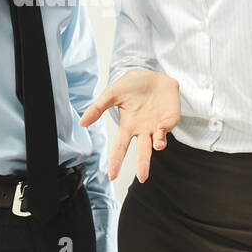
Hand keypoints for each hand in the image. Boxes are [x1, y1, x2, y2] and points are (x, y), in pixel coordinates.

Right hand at [79, 68, 179, 182]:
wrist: (150, 73)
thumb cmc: (130, 85)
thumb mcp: (111, 94)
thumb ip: (97, 109)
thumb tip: (82, 123)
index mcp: (128, 126)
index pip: (120, 147)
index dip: (116, 161)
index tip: (112, 176)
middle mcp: (143, 130)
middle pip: (143, 152)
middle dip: (143, 165)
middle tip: (142, 178)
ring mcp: (157, 125)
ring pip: (159, 142)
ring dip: (158, 144)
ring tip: (156, 145)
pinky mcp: (170, 117)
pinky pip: (170, 125)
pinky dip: (166, 127)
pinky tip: (161, 126)